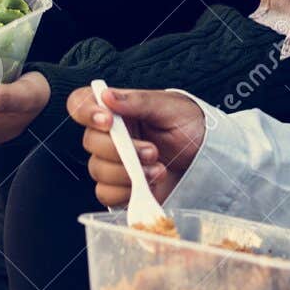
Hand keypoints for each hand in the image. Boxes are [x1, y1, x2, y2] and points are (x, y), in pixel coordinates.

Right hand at [69, 87, 206, 206]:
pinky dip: (125, 192)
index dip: (86, 112)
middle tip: (152, 151)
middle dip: (121, 151)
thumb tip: (107, 95)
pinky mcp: (120, 187)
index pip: (80, 104)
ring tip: (158, 169)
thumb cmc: (188, 123)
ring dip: (127, 173)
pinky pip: (106, 194)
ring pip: (98, 170)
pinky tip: (148, 185)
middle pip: (90, 142)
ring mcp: (113, 162)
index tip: (107, 121)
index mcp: (116, 109)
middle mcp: (109, 134)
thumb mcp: (168, 106)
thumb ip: (137, 101)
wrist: (208, 155)